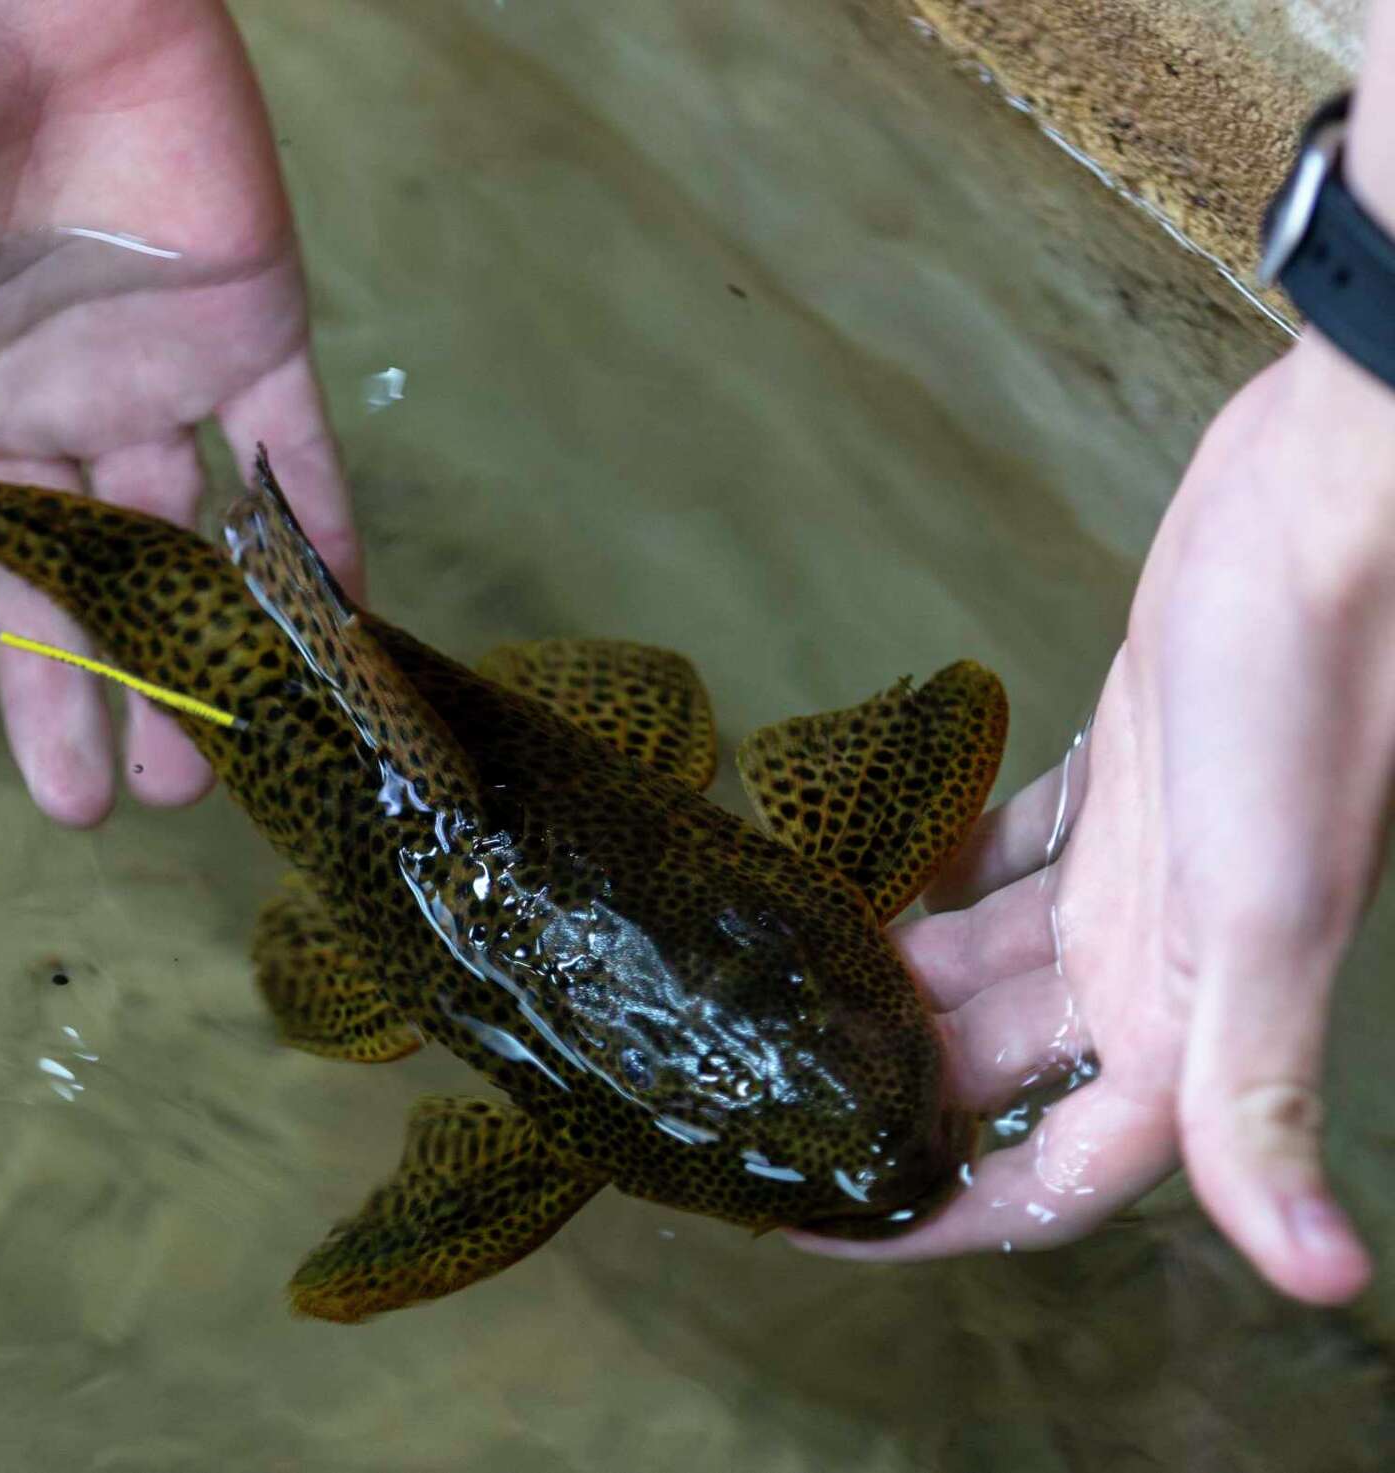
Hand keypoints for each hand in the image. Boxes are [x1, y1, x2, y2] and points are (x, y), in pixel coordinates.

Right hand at [0, 0, 355, 825]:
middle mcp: (20, 406)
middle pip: (47, 582)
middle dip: (68, 694)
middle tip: (89, 805)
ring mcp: (139, 377)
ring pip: (170, 549)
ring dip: (186, 656)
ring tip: (191, 774)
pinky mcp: (244, 333)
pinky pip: (293, 458)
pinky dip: (314, 542)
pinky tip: (320, 634)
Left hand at [791, 334, 1391, 1303]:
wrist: (1324, 511)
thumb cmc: (1302, 700)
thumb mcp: (1267, 911)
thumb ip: (1258, 1084)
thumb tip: (1321, 1278)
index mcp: (1183, 1024)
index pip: (1051, 1175)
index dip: (938, 1214)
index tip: (810, 1218)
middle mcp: (1152, 969)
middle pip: (993, 1072)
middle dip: (885, 1090)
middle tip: (751, 1081)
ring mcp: (1131, 877)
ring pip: (987, 968)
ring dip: (892, 982)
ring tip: (771, 983)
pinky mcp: (1111, 789)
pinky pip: (1002, 859)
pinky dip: (933, 874)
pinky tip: (856, 870)